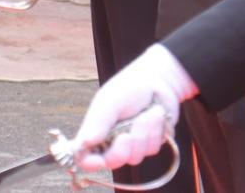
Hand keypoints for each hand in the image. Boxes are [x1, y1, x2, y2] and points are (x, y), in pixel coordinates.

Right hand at [64, 45, 193, 172]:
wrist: (159, 82)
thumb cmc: (129, 87)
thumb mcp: (110, 101)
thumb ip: (98, 122)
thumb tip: (84, 142)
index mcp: (96, 130)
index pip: (86, 156)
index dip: (90, 163)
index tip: (100, 161)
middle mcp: (112, 140)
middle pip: (113, 162)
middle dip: (122, 150)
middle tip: (126, 136)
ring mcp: (133, 144)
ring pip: (136, 156)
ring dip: (142, 134)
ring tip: (145, 113)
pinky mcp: (151, 143)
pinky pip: (153, 149)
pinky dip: (155, 132)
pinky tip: (155, 116)